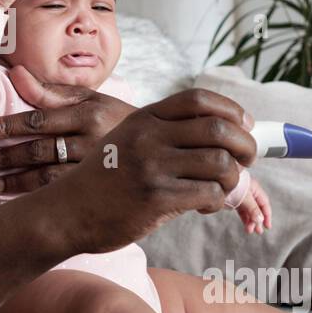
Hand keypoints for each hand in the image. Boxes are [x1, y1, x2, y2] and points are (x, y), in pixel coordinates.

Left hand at [0, 65, 135, 193]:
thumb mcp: (91, 98)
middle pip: (40, 149)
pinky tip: (18, 198)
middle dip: (7, 156)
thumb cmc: (118, 118)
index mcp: (89, 113)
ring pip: (48, 176)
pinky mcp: (101, 189)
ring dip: (17, 180)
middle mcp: (93, 140)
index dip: (9, 126)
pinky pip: (62, 193)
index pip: (40, 119)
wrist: (165, 146)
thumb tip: (16, 74)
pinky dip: (36, 196)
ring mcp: (97, 168)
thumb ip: (51, 90)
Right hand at [28, 88, 259, 257]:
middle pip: (220, 130)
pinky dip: (217, 202)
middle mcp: (149, 137)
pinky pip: (210, 194)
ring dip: (233, 179)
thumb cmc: (102, 180)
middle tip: (246, 162)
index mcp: (144, 118)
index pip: (199, 100)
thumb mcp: (127, 140)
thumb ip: (164, 133)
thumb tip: (220, 136)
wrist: (66, 212)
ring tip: (221, 188)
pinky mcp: (157, 199)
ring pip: (221, 164)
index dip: (231, 111)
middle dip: (246, 147)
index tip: (243, 126)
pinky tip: (203, 206)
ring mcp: (153, 167)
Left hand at [235, 177, 271, 234]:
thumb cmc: (233, 185)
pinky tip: (245, 225)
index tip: (267, 226)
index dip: (267, 215)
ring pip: (249, 211)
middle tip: (258, 231)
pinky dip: (244, 218)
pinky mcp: (234, 200)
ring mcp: (242, 197)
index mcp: (255, 189)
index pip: (264, 204)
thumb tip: (260, 220)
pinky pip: (242, 211)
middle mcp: (250, 193)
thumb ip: (253, 209)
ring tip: (250, 231)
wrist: (218, 179)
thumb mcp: (245, 197)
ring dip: (250, 221)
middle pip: (257, 208)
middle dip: (258, 220)